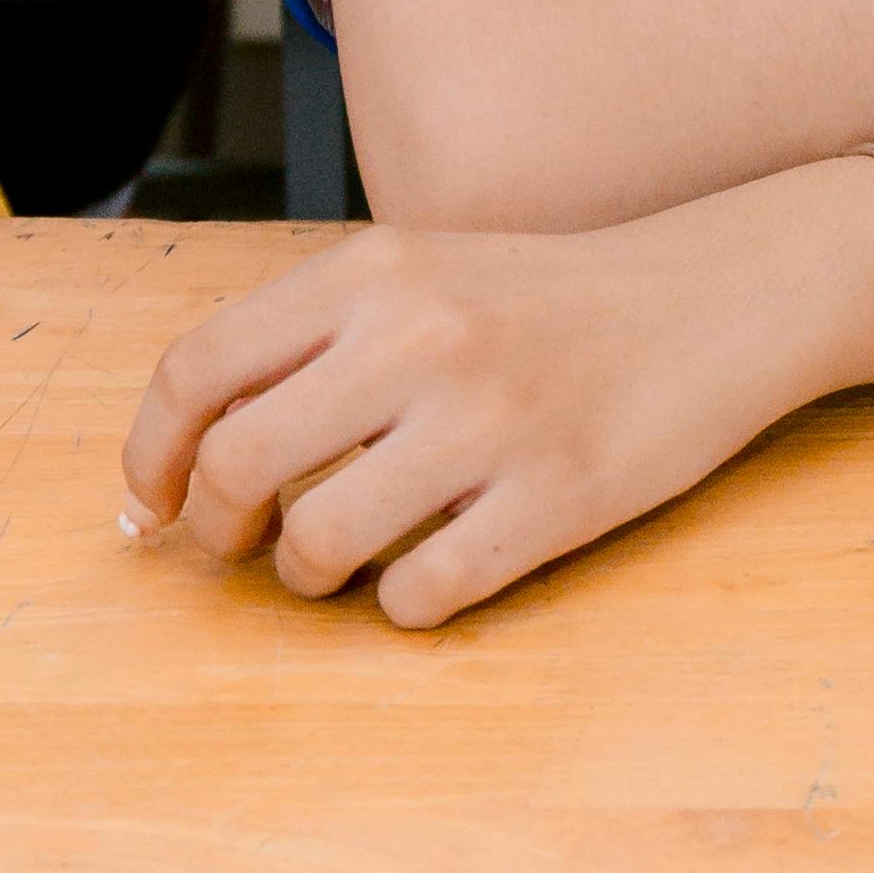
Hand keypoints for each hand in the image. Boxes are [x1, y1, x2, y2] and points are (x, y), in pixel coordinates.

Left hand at [118, 196, 873, 631]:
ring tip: (343, 556)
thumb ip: (312, 341)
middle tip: (246, 541)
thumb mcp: (424, 273)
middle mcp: (422, 335)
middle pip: (240, 466)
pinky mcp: (555, 497)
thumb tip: (186, 458)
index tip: (158, 503)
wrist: (719, 296)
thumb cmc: (550, 301)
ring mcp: (491, 420)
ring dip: (307, 575)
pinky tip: (436, 565)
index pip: (198, 369)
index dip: (153, 454)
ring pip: (318, 543)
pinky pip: (421, 594)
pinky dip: (405, 603)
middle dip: (219, 530)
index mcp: (376, 269)